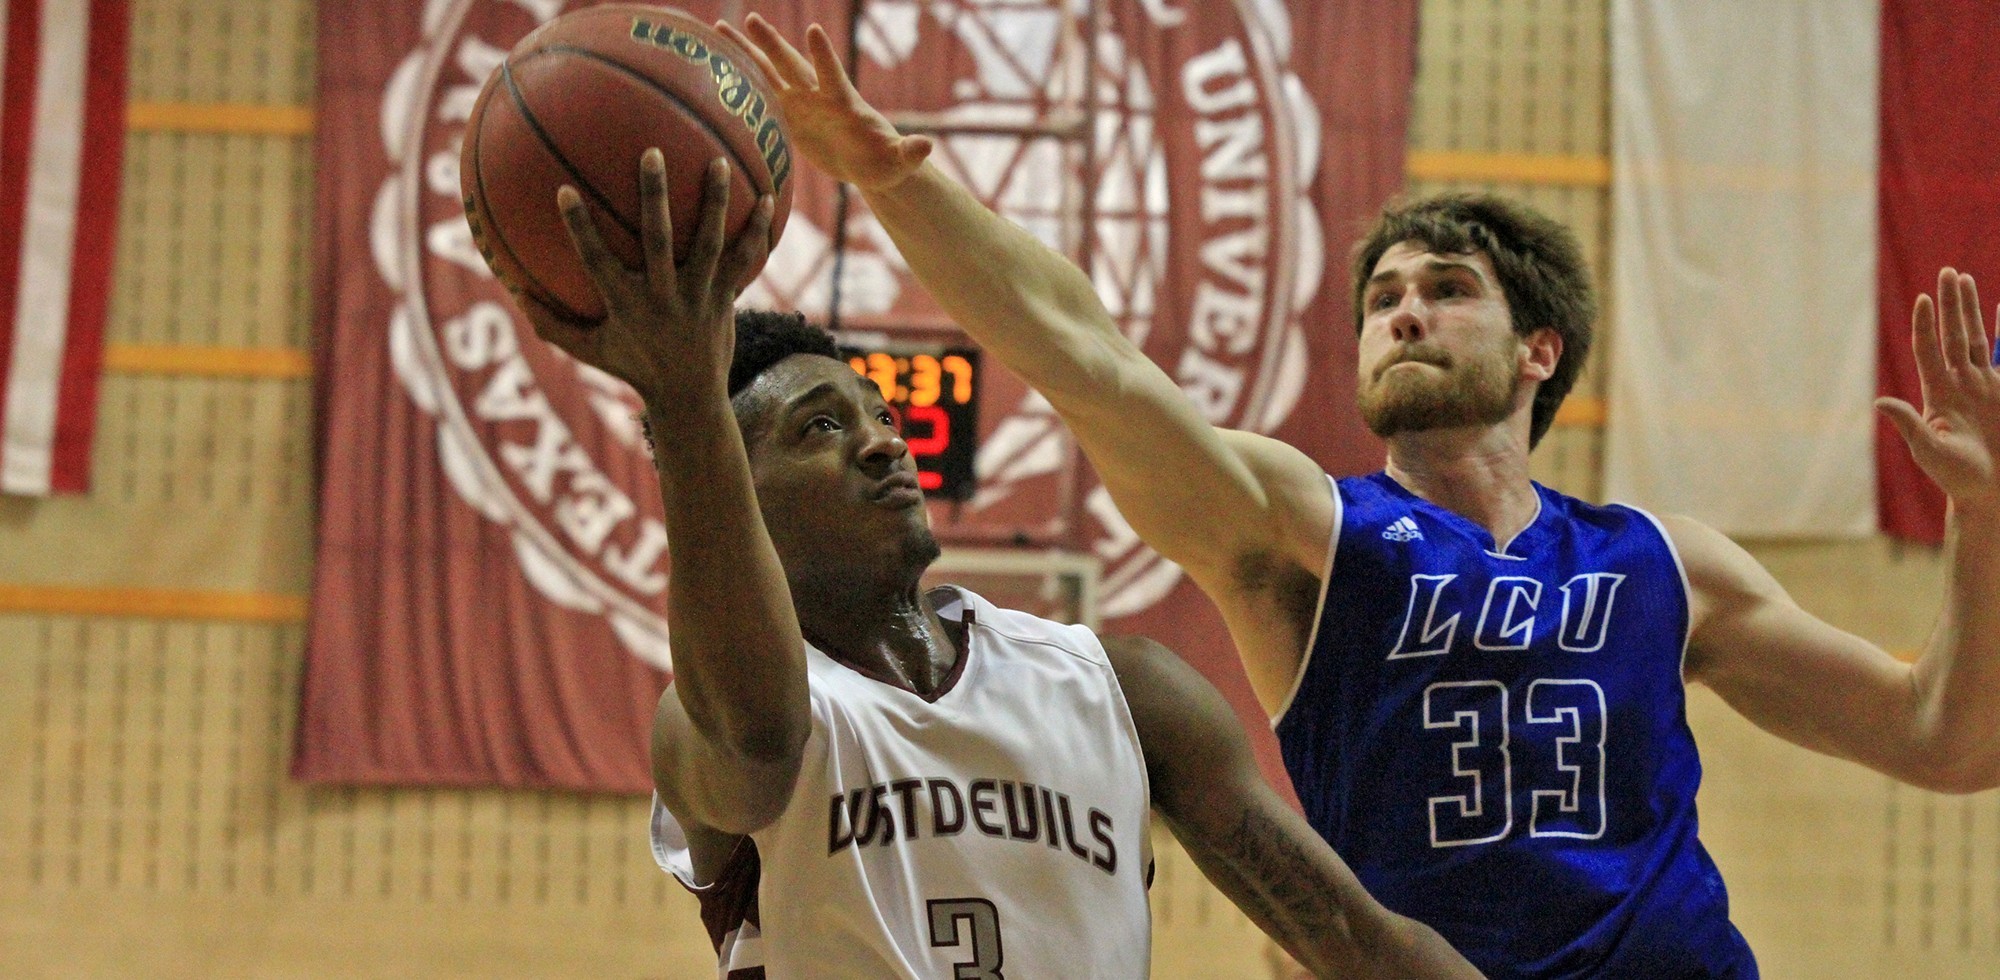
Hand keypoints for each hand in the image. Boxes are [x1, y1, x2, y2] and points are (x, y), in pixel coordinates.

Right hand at [509, 150, 773, 406]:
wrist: (689, 398)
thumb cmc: (633, 368)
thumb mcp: (588, 350)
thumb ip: (551, 324)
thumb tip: (513, 291)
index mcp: (625, 304)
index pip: (596, 260)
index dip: (580, 228)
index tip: (564, 190)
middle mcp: (662, 297)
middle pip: (658, 240)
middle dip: (653, 196)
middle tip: (650, 152)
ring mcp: (697, 297)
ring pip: (707, 243)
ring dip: (714, 202)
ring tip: (720, 162)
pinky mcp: (725, 298)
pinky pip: (742, 260)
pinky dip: (756, 231)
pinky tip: (769, 197)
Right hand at [719, 15, 933, 191]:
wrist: (869, 165)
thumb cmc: (888, 163)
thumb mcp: (900, 161)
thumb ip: (910, 152)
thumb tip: (926, 146)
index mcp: (844, 103)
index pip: (832, 74)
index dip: (822, 55)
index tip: (812, 30)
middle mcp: (819, 95)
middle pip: (792, 65)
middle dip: (771, 44)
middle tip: (750, 18)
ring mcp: (802, 102)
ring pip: (770, 72)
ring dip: (746, 52)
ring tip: (718, 28)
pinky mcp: (789, 116)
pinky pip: (761, 95)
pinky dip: (740, 82)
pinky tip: (716, 67)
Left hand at [1877, 268, 1999, 514]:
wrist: (1990, 492)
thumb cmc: (1957, 477)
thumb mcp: (1929, 451)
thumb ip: (1909, 424)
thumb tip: (1880, 402)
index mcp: (1939, 394)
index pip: (1930, 350)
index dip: (1927, 325)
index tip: (1922, 298)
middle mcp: (1960, 383)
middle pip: (1954, 335)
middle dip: (1951, 304)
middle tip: (1947, 272)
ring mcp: (1984, 385)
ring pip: (1976, 338)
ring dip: (1970, 310)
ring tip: (1964, 280)